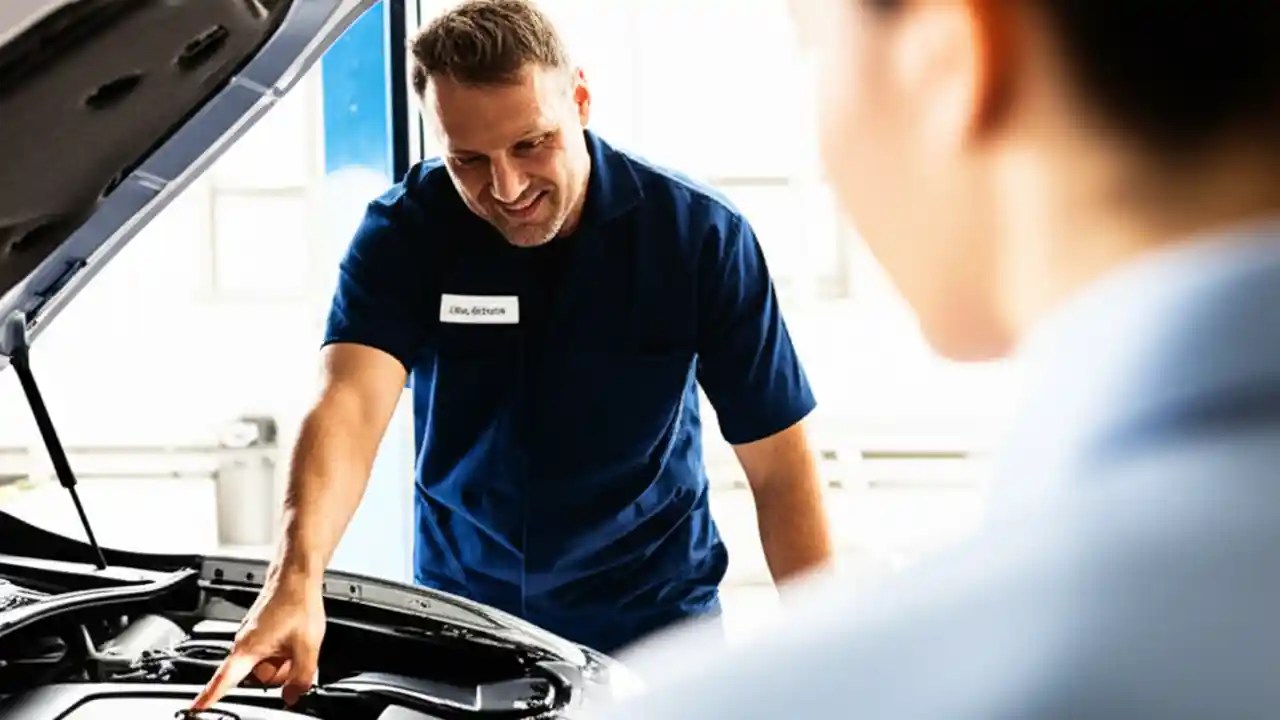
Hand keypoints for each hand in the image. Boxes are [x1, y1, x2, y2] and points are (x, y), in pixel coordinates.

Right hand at [189, 569, 326, 709]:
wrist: (297, 577)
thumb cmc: (296, 602)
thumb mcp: (307, 647)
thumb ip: (301, 678)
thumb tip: (293, 697)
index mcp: (247, 649)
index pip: (222, 682)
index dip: (207, 699)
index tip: (193, 711)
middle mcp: (244, 644)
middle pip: (258, 677)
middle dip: (280, 672)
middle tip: (296, 652)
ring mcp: (252, 638)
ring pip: (267, 665)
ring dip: (284, 660)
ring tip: (296, 640)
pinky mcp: (261, 632)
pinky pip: (270, 652)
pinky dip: (283, 650)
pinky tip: (295, 636)